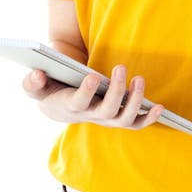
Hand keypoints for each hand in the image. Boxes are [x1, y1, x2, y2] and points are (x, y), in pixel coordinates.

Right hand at [21, 64, 164, 129]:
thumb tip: (37, 74)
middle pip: (107, 111)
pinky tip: (160, 107)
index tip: (91, 75)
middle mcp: (91, 116)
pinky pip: (136, 123)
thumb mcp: (35, 86)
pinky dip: (149, 118)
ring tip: (138, 78)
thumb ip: (32, 82)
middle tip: (120, 67)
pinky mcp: (118, 118)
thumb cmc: (49, 90)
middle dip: (116, 90)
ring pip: (124, 118)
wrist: (59, 103)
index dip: (86, 92)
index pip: (79, 103)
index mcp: (70, 107)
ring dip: (135, 100)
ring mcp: (106, 119)